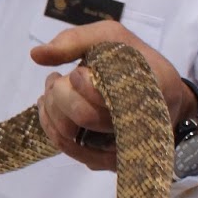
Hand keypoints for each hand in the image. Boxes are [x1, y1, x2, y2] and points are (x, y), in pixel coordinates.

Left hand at [29, 20, 193, 172]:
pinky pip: (71, 150)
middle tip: (57, 79)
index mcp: (151, 89)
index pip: (107, 94)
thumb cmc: (132, 60)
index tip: (78, 72)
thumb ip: (75, 41)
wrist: (161, 92)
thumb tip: (36, 54)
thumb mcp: (111, 37)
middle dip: (60, 94)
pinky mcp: (110, 161)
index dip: (82, 82)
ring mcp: (125, 148)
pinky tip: (50, 108)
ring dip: (52, 109)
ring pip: (72, 137)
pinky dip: (52, 126)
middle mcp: (143, 125)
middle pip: (85, 117)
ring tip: (54, 89)